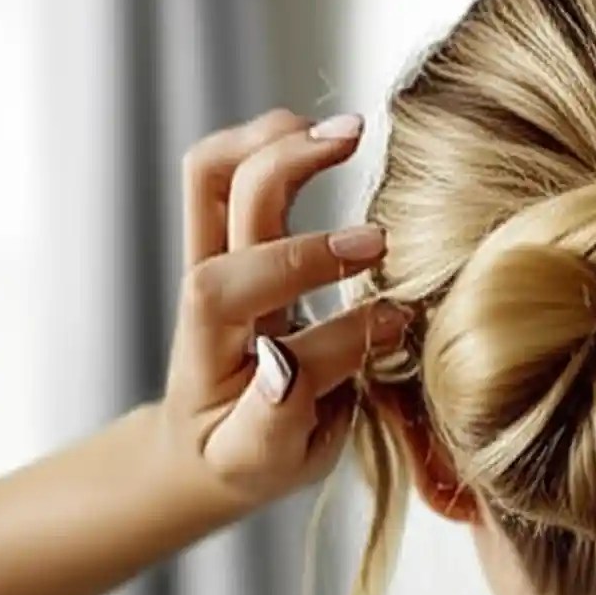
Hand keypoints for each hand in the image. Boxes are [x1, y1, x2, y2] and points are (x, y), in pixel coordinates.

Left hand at [157, 109, 410, 507]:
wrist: (205, 447)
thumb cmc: (246, 456)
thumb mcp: (262, 461)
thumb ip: (277, 417)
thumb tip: (290, 363)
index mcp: (210, 353)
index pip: (236, 294)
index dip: (311, 281)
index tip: (390, 297)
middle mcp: (209, 296)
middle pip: (221, 206)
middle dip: (293, 177)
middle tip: (370, 196)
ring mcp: (219, 261)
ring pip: (216, 172)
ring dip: (276, 141)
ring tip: (347, 132)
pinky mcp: (236, 243)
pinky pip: (228, 170)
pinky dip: (274, 141)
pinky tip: (324, 139)